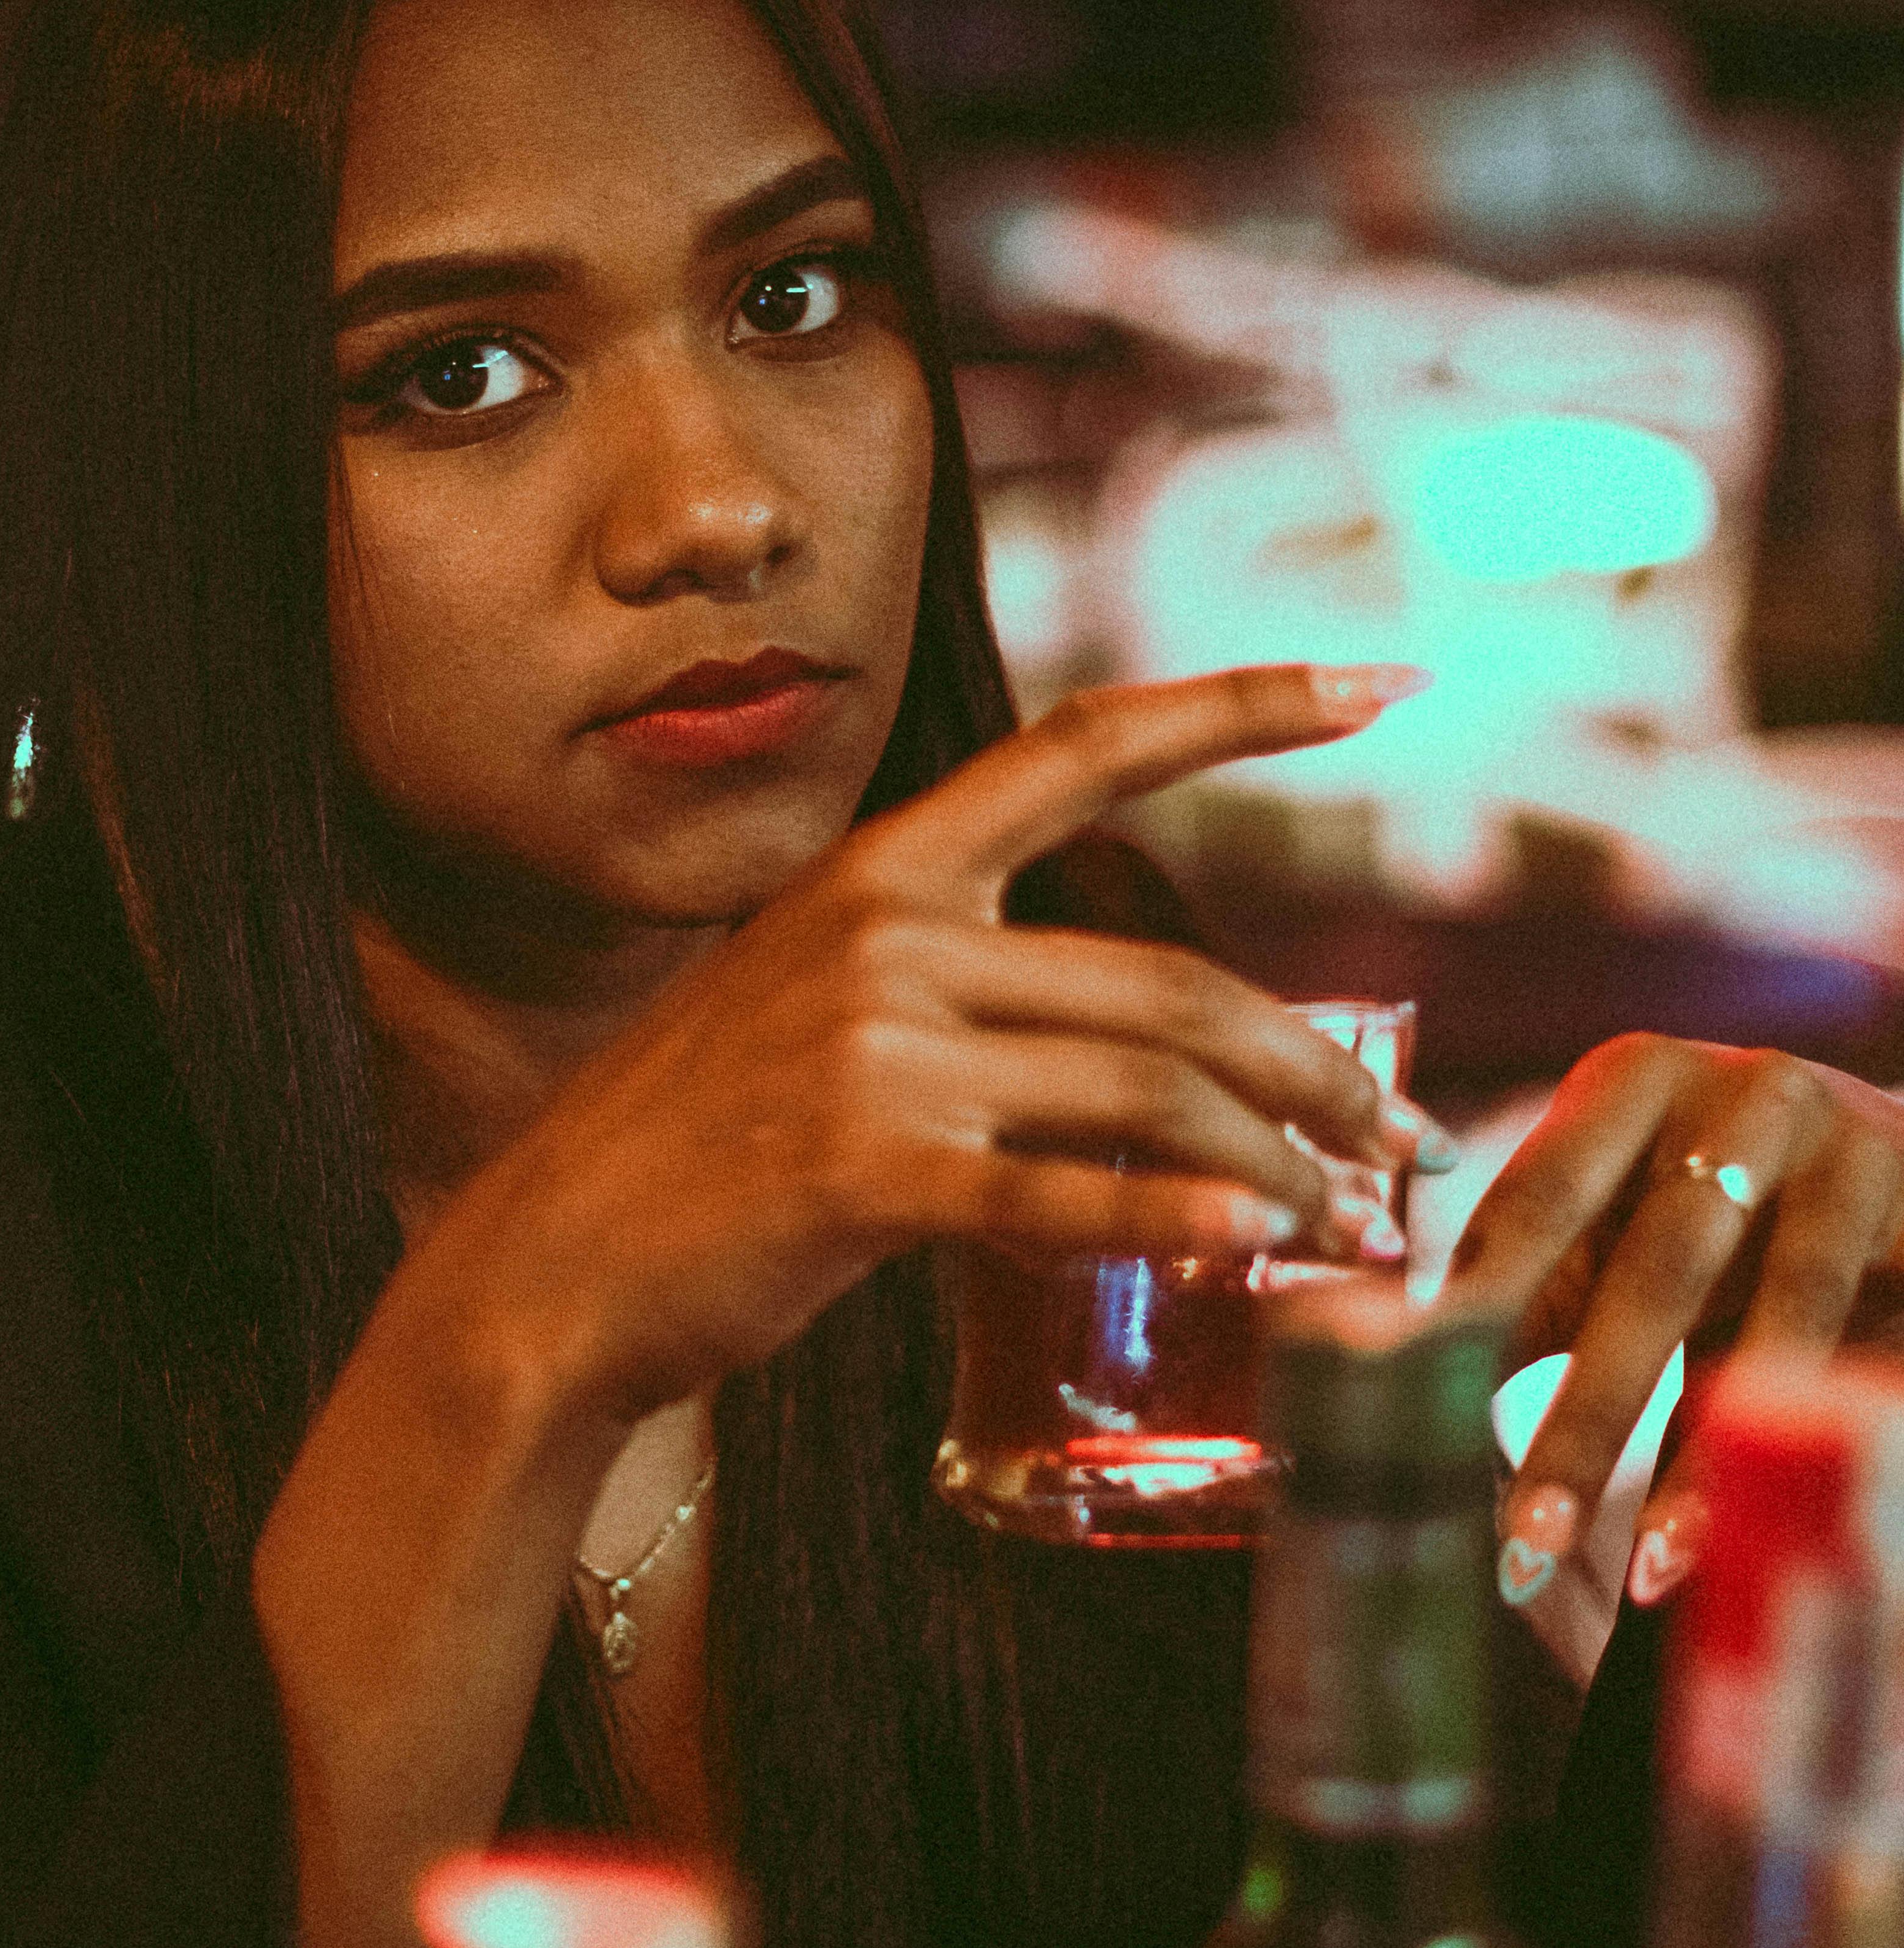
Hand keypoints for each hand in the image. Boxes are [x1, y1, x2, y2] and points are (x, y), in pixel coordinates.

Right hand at [262, 657, 1435, 1947]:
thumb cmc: (700, 1153)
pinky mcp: (862, 1171)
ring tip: (1346, 1223)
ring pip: (1143, 1089)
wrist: (549, 1265)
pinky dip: (1170, 1222)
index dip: (1241, 707)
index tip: (1379, 682)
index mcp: (881, 873)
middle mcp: (884, 935)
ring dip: (1274, 1162)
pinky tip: (1251, 1248)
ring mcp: (871, 1051)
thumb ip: (954, 988)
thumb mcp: (813, 1011)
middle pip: (1166, 985)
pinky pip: (1058, 1194)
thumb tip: (1129, 1043)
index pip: (1084, 750)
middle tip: (1398, 1138)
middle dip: (1313, 1067)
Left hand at [1442, 1036, 1903, 1659]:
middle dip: (1588, 1418)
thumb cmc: (1714, 1202)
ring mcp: (1849, 1150)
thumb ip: (1535, 1290)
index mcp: (1635, 1079)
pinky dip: (1803, 1435)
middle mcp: (1746, 1093)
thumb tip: (1412, 1391)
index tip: (1417, 1406)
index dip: (1483, 1306)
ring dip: (1710, 1454)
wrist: (1889, 1155)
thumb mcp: (1620, 1219)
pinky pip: (1862, 1351)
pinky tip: (1756, 1520)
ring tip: (1645, 1566)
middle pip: (1656, 1271)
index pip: (1540, 1198)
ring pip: (1778, 1314)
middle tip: (1525, 1538)